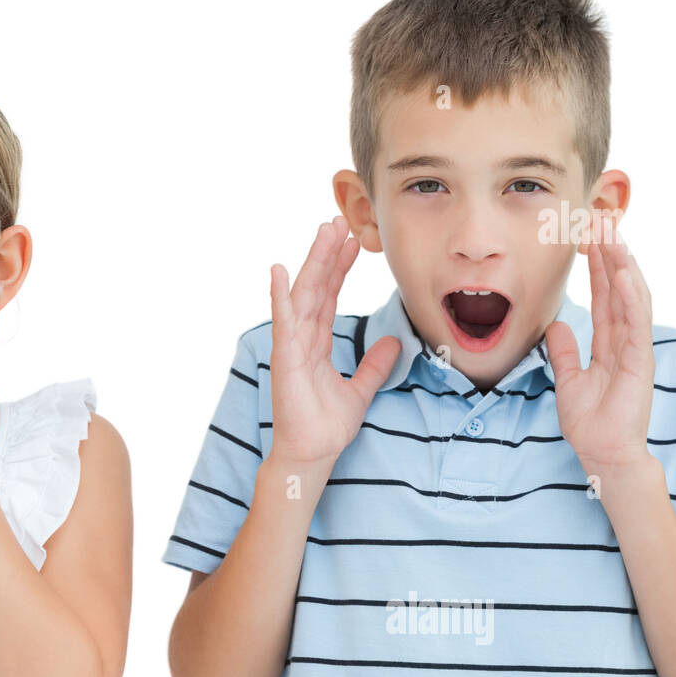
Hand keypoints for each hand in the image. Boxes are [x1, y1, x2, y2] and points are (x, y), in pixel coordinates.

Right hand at [268, 217, 400, 465]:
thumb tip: (395, 343)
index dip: (340, 269)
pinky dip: (280, 296)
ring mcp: (291, 346)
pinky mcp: (286, 359)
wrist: (312, 454)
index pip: (328, 297)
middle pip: (316, 287)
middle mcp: (301, 339)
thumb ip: (375, 366)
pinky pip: (284, 322)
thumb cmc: (326, 426)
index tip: (354, 243)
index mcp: (315, 344)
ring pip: (303, 295)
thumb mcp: (360, 390)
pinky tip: (279, 270)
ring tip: (324, 232)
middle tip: (340, 222)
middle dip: (328, 254)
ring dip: (313, 262)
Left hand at [546, 233, 655, 480]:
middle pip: (619, 288)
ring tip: (612, 234)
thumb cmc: (590, 422)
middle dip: (610, 254)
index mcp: (610, 343)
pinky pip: (637, 321)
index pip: (604, 296)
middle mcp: (626, 340)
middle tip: (601, 220)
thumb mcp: (568, 379)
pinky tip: (625, 271)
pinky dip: (632, 294)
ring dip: (622, 264)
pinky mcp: (641, 360)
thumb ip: (565, 351)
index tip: (588, 237)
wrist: (603, 453)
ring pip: (631, 297)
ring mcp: (636, 348)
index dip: (597, 267)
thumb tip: (556, 325)